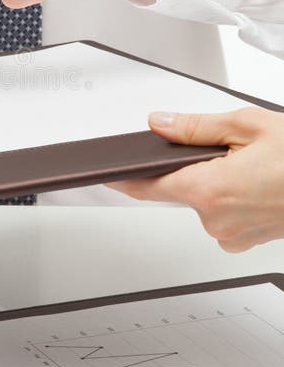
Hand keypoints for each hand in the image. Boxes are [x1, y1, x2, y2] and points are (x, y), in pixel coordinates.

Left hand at [112, 108, 283, 251]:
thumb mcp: (247, 126)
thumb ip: (196, 128)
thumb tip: (160, 124)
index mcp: (210, 191)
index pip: (149, 186)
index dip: (126, 176)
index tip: (108, 172)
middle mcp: (217, 221)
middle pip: (181, 189)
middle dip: (194, 166)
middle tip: (228, 149)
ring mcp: (232, 236)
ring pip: (204, 201)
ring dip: (217, 182)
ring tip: (254, 166)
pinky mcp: (246, 241)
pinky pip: (224, 216)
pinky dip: (233, 198)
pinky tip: (258, 184)